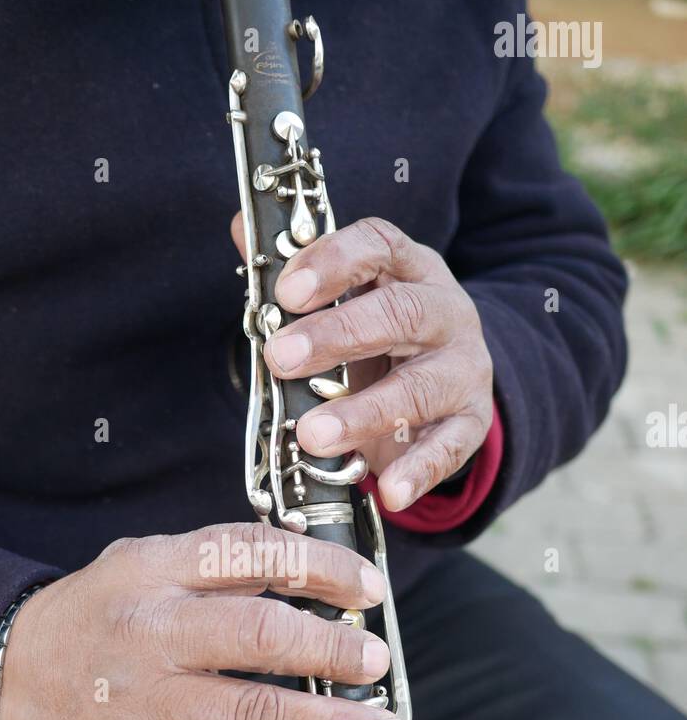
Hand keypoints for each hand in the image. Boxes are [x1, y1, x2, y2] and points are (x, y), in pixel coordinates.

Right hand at [0, 524, 399, 719]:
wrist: (4, 678)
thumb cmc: (94, 617)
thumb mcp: (141, 563)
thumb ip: (217, 565)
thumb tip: (315, 572)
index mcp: (156, 570)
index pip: (251, 553)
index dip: (321, 567)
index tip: (367, 589)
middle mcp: (152, 634)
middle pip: (257, 634)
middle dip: (331, 649)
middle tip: (376, 661)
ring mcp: (147, 705)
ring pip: (249, 714)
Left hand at [231, 214, 492, 511]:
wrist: (447, 386)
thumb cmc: (379, 339)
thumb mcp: (344, 302)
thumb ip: (295, 273)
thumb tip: (246, 230)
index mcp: (409, 269)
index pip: (379, 246)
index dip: (334, 262)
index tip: (286, 291)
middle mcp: (445, 312)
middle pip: (400, 314)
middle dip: (336, 336)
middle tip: (280, 359)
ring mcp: (463, 369)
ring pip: (419, 387)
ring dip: (362, 413)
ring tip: (312, 436)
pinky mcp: (472, 422)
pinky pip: (450, 447)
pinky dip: (418, 471)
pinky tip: (388, 490)